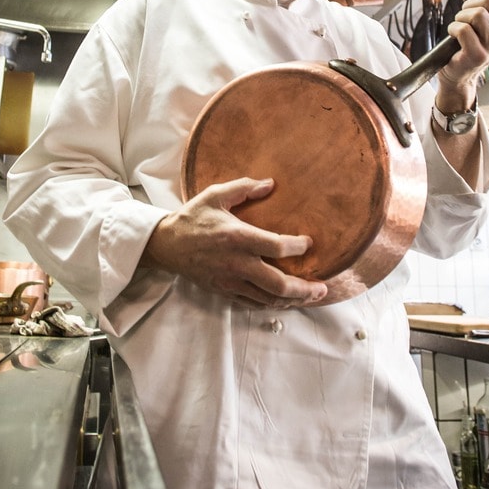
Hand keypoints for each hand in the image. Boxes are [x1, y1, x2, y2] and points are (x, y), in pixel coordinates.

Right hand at [142, 177, 327, 307]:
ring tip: (310, 297)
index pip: (277, 247)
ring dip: (292, 300)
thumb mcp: (215, 195)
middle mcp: (236, 263)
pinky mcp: (224, 291)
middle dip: (304, 289)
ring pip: (268, 299)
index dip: (298, 247)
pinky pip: (252, 303)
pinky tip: (284, 300)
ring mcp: (230, 281)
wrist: (166, 245)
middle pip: (278, 284)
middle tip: (322, 288)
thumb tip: (271, 184)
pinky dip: (271, 304)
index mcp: (237, 236)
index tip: (309, 243)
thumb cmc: (192, 217)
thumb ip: (244, 187)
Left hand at [435, 0, 488, 111]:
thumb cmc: (471, 45)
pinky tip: (454, 37)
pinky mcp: (478, 55)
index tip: (480, 8)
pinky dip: (453, 28)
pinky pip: (463, 29)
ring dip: (461, 17)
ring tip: (460, 28)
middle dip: (471, 5)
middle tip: (466, 20)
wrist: (459, 73)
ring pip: (477, 14)